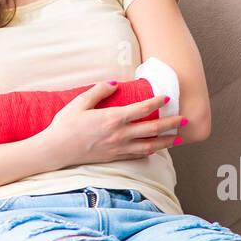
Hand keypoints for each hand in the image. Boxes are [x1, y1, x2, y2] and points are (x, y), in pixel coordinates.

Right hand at [36, 82, 184, 171]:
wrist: (56, 150)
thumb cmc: (65, 125)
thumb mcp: (80, 102)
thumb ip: (99, 91)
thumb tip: (115, 83)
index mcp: (112, 118)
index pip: (141, 109)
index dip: (156, 103)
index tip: (166, 98)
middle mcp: (119, 135)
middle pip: (152, 129)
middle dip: (171, 124)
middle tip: (184, 120)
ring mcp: (117, 148)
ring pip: (149, 146)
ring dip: (165, 142)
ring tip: (177, 138)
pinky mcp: (113, 157)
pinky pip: (137, 155)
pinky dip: (149, 152)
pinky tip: (155, 150)